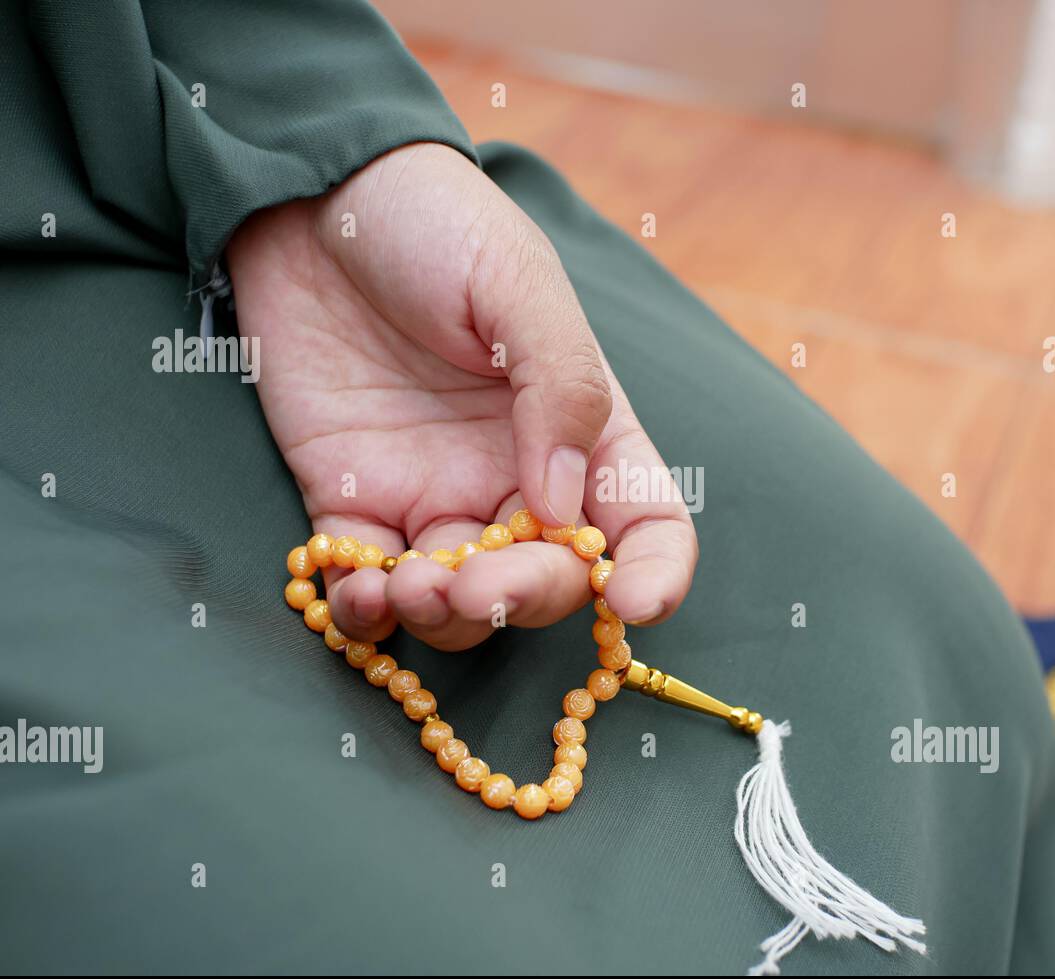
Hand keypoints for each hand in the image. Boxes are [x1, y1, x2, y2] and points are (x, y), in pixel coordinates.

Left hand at [227, 142, 695, 650]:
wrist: (310, 195)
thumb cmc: (434, 223)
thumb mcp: (517, 284)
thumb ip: (561, 389)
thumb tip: (563, 505)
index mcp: (581, 427)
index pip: (644, 522)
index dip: (654, 573)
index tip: (632, 604)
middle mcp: (516, 476)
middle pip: (549, 579)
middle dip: (522, 600)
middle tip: (476, 586)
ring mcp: (434, 496)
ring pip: (461, 601)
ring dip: (444, 618)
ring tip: (407, 584)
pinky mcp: (354, 501)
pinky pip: (369, 585)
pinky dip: (367, 613)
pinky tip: (358, 596)